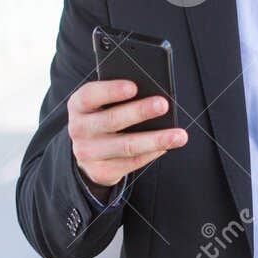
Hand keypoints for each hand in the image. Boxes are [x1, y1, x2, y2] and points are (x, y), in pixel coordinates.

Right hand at [68, 79, 185, 189]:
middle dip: (140, 112)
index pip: (91, 95)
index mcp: (79, 105)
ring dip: (155, 139)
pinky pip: (132, 163)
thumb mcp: (102, 104)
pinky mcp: (101, 171)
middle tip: (163, 104)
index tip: (134, 86)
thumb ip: (118, 98)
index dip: (111, 90)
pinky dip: (152, 153)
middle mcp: (78, 129)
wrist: (88, 152)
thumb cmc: (103, 117)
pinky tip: (167, 146)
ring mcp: (87, 153)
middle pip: (112, 120)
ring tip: (179, 135)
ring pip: (127, 146)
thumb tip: (153, 95)